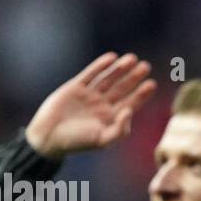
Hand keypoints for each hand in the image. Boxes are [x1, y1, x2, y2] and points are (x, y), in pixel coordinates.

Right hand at [25, 52, 156, 158]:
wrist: (48, 137)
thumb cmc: (77, 143)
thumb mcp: (102, 140)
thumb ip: (120, 129)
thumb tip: (130, 111)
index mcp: (110, 118)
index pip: (130, 103)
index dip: (141, 94)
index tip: (152, 83)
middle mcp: (102, 105)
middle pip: (122, 88)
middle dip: (134, 77)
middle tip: (146, 66)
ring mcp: (89, 95)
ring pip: (108, 78)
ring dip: (120, 69)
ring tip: (133, 59)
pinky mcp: (75, 87)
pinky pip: (90, 74)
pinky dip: (100, 65)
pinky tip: (112, 57)